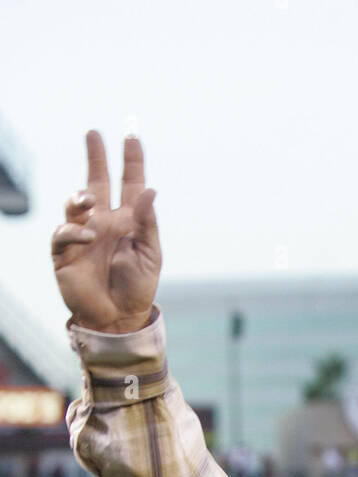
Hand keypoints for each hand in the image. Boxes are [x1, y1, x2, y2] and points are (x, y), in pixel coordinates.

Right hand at [51, 130, 160, 333]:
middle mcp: (105, 222)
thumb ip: (148, 222)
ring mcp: (84, 236)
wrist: (118, 320)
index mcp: (128, 221)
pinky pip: (64, 234)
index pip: (130, 183)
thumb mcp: (151, 254)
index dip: (131, 159)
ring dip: (80, 197)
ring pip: (75, 203)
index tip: (132, 134)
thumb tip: (150, 190)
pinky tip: (87, 236)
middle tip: (93, 134)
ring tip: (89, 200)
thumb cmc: (137, 288)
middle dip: (96, 157)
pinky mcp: (66, 253)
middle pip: (97, 182)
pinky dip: (73, 231)